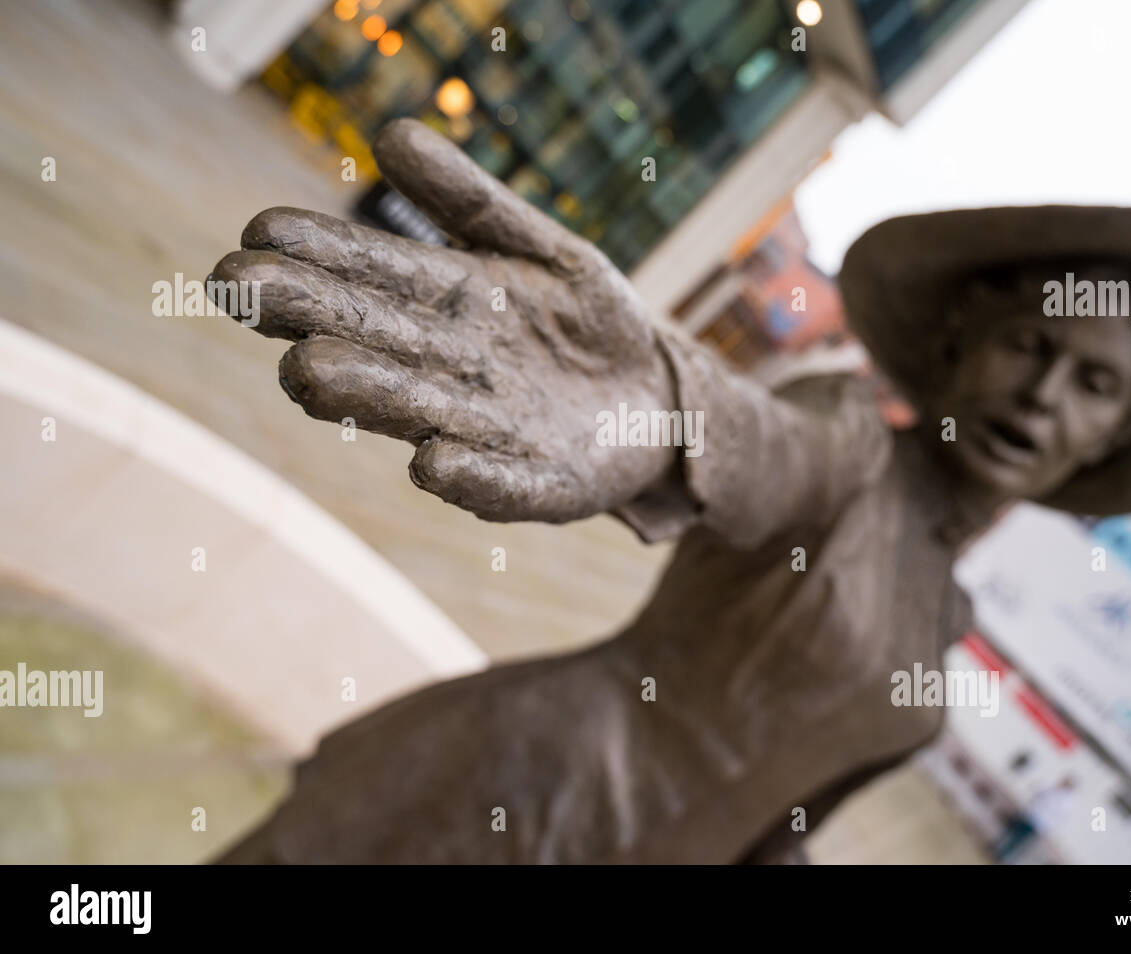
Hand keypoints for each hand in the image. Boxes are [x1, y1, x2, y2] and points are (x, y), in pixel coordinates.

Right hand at [210, 119, 676, 523]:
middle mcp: (452, 368)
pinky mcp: (543, 484)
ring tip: (307, 372)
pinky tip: (433, 462)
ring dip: (367, 393)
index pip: (371, 272)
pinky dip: (471, 476)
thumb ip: (471, 200)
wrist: (659, 395)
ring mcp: (492, 429)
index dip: (317, 252)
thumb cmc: (586, 319)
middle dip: (311, 316)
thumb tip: (389, 133)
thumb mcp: (538, 246)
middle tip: (239, 290)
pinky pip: (503, 482)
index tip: (257, 231)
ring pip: (419, 409)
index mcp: (447, 303)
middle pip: (374, 337)